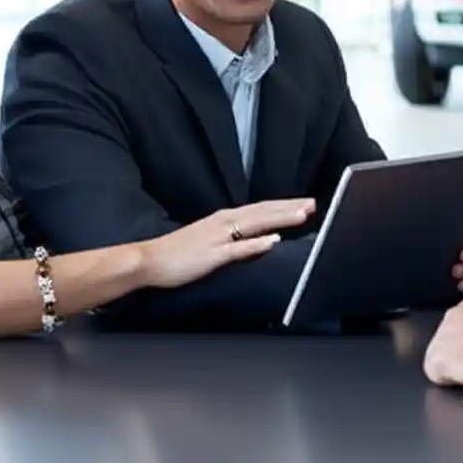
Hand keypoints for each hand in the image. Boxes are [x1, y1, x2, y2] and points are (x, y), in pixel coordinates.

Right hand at [138, 199, 315, 288]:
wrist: (149, 260)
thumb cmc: (177, 252)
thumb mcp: (209, 239)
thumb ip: (233, 238)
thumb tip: (259, 238)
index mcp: (224, 218)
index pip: (260, 209)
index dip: (284, 206)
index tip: (305, 203)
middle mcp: (224, 222)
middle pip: (263, 212)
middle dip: (289, 208)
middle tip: (314, 203)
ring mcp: (218, 238)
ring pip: (255, 224)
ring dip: (279, 218)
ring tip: (302, 214)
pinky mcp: (212, 255)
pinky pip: (237, 249)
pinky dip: (256, 244)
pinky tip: (273, 241)